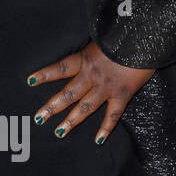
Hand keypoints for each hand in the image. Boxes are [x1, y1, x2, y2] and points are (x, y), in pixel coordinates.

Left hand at [26, 42, 155, 143]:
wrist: (146, 37)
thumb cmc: (124, 35)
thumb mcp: (103, 38)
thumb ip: (92, 49)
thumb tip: (85, 51)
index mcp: (86, 59)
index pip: (60, 68)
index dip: (44, 74)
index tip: (29, 81)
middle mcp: (92, 75)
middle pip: (68, 94)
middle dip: (52, 107)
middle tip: (38, 118)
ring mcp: (107, 87)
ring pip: (85, 107)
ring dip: (71, 121)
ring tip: (58, 133)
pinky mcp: (123, 94)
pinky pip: (112, 115)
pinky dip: (106, 128)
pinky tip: (98, 140)